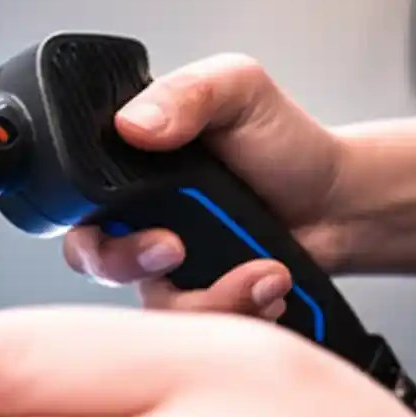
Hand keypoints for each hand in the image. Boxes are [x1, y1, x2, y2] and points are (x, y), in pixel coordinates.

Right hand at [64, 54, 349, 317]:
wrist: (339, 202)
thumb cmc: (284, 143)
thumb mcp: (238, 89)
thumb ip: (186, 92)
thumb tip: (132, 123)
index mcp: (128, 167)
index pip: (76, 200)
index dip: (92, 221)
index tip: (149, 224)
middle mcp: (136, 218)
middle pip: (93, 258)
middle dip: (128, 263)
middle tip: (177, 250)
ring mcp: (165, 266)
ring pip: (148, 304)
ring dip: (209, 298)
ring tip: (267, 275)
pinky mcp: (199, 299)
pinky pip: (195, 326)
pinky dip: (238, 313)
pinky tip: (272, 288)